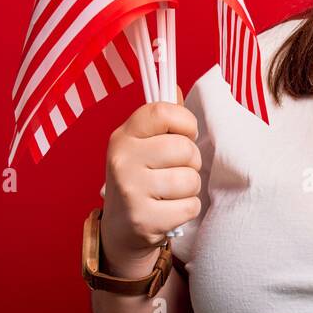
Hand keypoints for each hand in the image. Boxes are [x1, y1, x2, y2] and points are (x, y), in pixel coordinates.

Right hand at [99, 86, 201, 274]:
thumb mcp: (143, 144)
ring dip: (189, 188)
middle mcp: (123, 160)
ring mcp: (130, 190)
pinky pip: (189, 207)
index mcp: (124, 135)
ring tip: (172, 192)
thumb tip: (173, 84)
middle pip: (184, 148)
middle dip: (191, 161)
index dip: (185, 123)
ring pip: (190, 179)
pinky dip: (186, 210)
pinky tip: (169, 211)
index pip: (164, 110)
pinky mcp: (143, 219)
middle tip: (176, 170)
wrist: (121, 228)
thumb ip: (162, 118)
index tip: (184, 135)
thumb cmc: (142, 178)